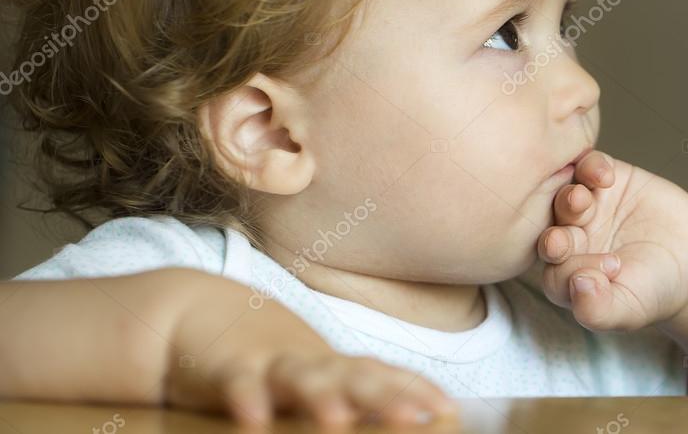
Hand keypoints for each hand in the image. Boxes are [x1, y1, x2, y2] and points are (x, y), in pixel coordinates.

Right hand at [161, 269, 454, 426]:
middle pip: (354, 378)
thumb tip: (416, 412)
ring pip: (301, 379)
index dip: (415, 390)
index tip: (447, 407)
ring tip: (338, 419)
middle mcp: (311, 362)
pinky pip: (239, 385)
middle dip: (385, 398)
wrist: (202, 307)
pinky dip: (246, 399)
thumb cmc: (271, 355)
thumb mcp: (317, 373)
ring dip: (321, 397)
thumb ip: (359, 388)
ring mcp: (271, 362)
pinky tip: (253, 418)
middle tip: (416, 416)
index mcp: (335, 367)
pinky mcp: (228, 368)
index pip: (384, 376)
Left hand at [535, 151, 687, 332]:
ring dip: (569, 197)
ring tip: (581, 200)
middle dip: (556, 236)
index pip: (555, 273)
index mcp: (565, 274)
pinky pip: (589, 167)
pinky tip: (606, 176)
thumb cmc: (654, 289)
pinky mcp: (604, 179)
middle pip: (552, 232)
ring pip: (565, 197)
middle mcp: (568, 237)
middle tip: (561, 239)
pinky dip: (592, 167)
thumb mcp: (629, 309)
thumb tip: (578, 288)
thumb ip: (599, 309)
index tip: (591, 277)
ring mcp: (585, 207)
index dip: (568, 274)